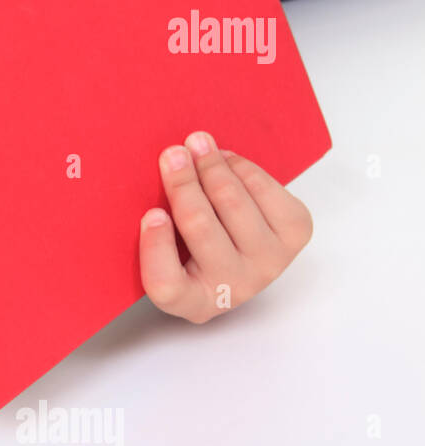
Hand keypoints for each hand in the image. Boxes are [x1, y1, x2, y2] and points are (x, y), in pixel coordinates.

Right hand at [139, 130, 312, 323]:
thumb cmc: (194, 247)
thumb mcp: (167, 252)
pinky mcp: (295, 235)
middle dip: (185, 184)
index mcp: (191, 302)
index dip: (157, 248)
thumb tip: (161, 173)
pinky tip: (227, 160)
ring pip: (234, 205)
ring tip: (198, 144)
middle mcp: (233, 289)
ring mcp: (268, 264)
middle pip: (201, 229)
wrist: (247, 249)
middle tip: (173, 154)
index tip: (151, 213)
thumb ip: (155, 229)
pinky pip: (265, 192)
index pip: (166, 285)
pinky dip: (243, 170)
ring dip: (213, 168)